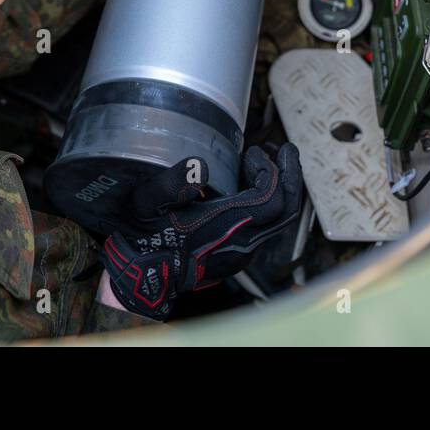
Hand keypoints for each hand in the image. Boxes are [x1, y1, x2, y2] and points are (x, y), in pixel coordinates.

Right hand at [100, 144, 303, 319]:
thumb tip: (199, 167)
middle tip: (286, 151)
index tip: (253, 151)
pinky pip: (266, 228)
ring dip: (279, 189)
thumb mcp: (145, 205)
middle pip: (285, 211)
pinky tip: (250, 185)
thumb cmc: (143, 239)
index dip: (268, 170)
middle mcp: (242, 245)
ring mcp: (243, 253)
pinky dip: (268, 202)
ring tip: (268, 163)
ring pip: (279, 221)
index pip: (270, 199)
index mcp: (225, 230)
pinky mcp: (238, 256)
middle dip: (289, 176)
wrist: (140, 278)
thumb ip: (169, 185)